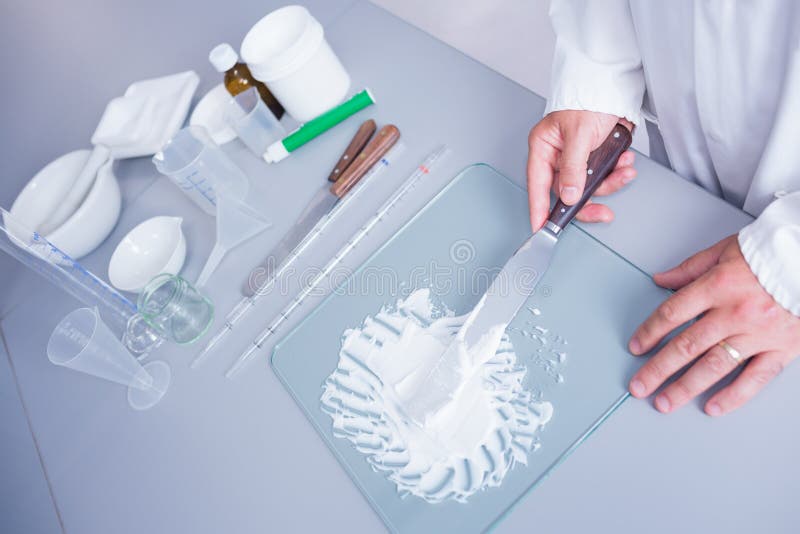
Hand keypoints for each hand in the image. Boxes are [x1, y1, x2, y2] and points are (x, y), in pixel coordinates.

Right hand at [527, 110, 635, 230]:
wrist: (614, 86)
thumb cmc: (588, 99)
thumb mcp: (579, 135)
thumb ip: (573, 167)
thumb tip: (569, 195)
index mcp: (544, 147)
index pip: (538, 185)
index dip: (539, 209)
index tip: (542, 228)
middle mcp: (558, 155)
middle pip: (568, 192)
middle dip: (589, 201)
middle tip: (602, 212)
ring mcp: (577, 158)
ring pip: (589, 186)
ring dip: (609, 182)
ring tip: (623, 172)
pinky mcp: (595, 157)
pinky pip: (603, 176)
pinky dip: (617, 173)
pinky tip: (625, 162)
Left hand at [628, 235, 799, 415]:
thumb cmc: (771, 253)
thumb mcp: (724, 251)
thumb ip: (690, 269)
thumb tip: (660, 279)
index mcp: (718, 285)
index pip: (672, 314)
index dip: (649, 333)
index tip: (636, 347)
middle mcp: (736, 312)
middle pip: (686, 345)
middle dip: (658, 369)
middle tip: (639, 386)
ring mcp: (759, 333)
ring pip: (714, 366)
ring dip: (686, 387)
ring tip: (665, 402)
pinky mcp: (783, 348)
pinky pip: (755, 377)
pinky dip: (733, 395)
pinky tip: (713, 407)